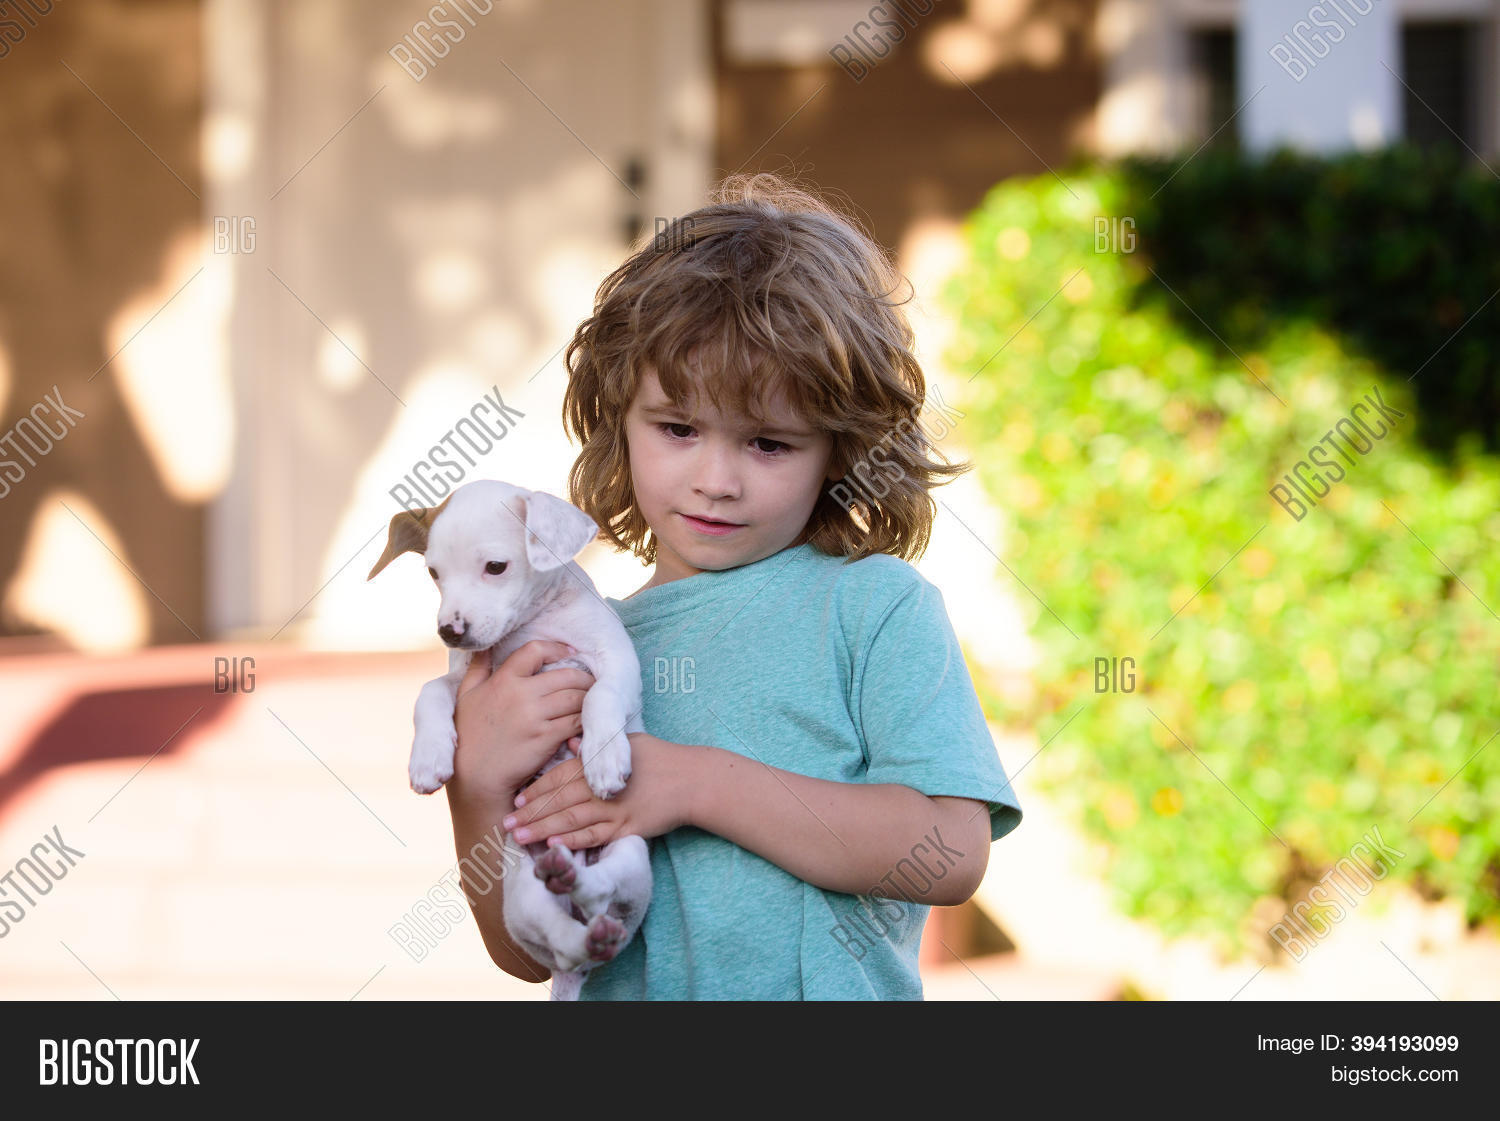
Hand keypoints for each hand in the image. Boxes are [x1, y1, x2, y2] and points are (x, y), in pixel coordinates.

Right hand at [450, 640, 594, 804]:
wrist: (474, 777)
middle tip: (591, 682)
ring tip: (592, 701)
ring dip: (588, 698)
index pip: (535, 650)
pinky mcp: (546, 737)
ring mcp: (535, 716)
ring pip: (576, 697)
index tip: (570, 653)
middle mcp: (520, 694)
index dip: (557, 648)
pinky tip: (586, 721)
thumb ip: (477, 669)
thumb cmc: (468, 736)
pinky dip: (585, 720)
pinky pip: (576, 721)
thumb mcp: (465, 696)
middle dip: (583, 677)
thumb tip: (485, 647)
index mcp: (503, 680)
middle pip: (566, 675)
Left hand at [502, 732, 688, 849]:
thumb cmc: (659, 758)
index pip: (558, 776)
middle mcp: (601, 786)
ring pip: (570, 821)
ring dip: (542, 830)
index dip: (535, 790)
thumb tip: (569, 745)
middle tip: (506, 823)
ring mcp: (614, 808)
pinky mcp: (627, 828)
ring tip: (520, 838)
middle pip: (558, 800)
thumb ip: (595, 748)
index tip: (517, 800)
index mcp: (598, 764)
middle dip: (530, 813)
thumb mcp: (626, 743)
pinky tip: (553, 847)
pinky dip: (572, 842)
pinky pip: (594, 837)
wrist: (692, 780)